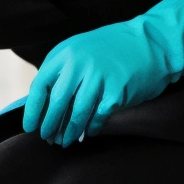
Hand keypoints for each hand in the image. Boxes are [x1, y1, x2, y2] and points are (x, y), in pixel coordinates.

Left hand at [23, 0, 183, 146]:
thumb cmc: (115, 48)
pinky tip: (88, 133)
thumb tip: (44, 103)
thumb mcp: (82, 49)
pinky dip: (91, 127)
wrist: (153, 42)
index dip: (33, 110)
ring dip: (70, 131)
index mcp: (66, 53)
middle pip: (57, 103)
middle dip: (51, 125)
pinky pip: (98, 116)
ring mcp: (98, 77)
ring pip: (77, 113)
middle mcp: (79, 63)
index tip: (30, 127)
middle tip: (48, 139)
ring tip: (66, 141)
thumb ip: (63, 70)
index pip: (40, 86)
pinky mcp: (116, 91)